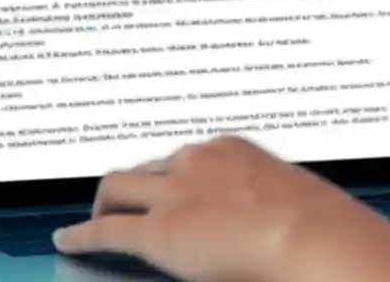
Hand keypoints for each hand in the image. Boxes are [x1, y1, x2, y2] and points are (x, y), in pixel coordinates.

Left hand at [53, 136, 389, 281]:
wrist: (313, 240)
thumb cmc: (318, 225)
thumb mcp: (286, 195)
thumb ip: (261, 197)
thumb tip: (265, 215)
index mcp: (230, 149)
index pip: (185, 157)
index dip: (169, 175)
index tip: (168, 185)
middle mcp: (197, 161)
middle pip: (146, 167)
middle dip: (133, 185)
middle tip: (125, 201)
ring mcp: (175, 193)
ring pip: (118, 188)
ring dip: (107, 204)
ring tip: (99, 219)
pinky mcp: (158, 230)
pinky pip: (107, 231)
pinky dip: (83, 235)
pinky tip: (70, 241)